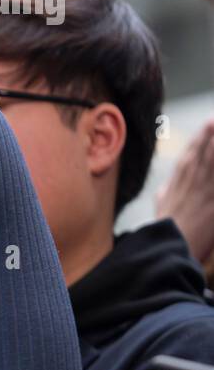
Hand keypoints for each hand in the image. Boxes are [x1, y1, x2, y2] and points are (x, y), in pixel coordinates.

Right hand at [156, 118, 213, 269]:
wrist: (170, 246)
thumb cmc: (165, 229)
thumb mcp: (161, 206)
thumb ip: (166, 192)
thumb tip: (166, 186)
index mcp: (177, 181)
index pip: (191, 153)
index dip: (201, 137)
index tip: (209, 123)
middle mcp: (191, 181)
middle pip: (205, 151)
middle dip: (212, 134)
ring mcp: (204, 190)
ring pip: (213, 160)